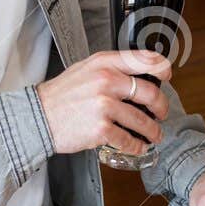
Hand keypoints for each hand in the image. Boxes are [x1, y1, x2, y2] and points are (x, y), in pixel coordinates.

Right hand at [36, 50, 171, 156]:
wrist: (37, 116)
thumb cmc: (61, 94)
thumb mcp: (85, 68)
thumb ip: (111, 67)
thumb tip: (138, 72)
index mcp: (105, 63)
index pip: (144, 59)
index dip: (162, 67)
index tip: (167, 76)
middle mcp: (107, 81)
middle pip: (150, 93)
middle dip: (162, 106)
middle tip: (162, 113)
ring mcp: (104, 105)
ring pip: (142, 120)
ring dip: (152, 131)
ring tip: (154, 134)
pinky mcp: (101, 129)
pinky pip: (128, 139)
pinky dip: (135, 145)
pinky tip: (136, 146)